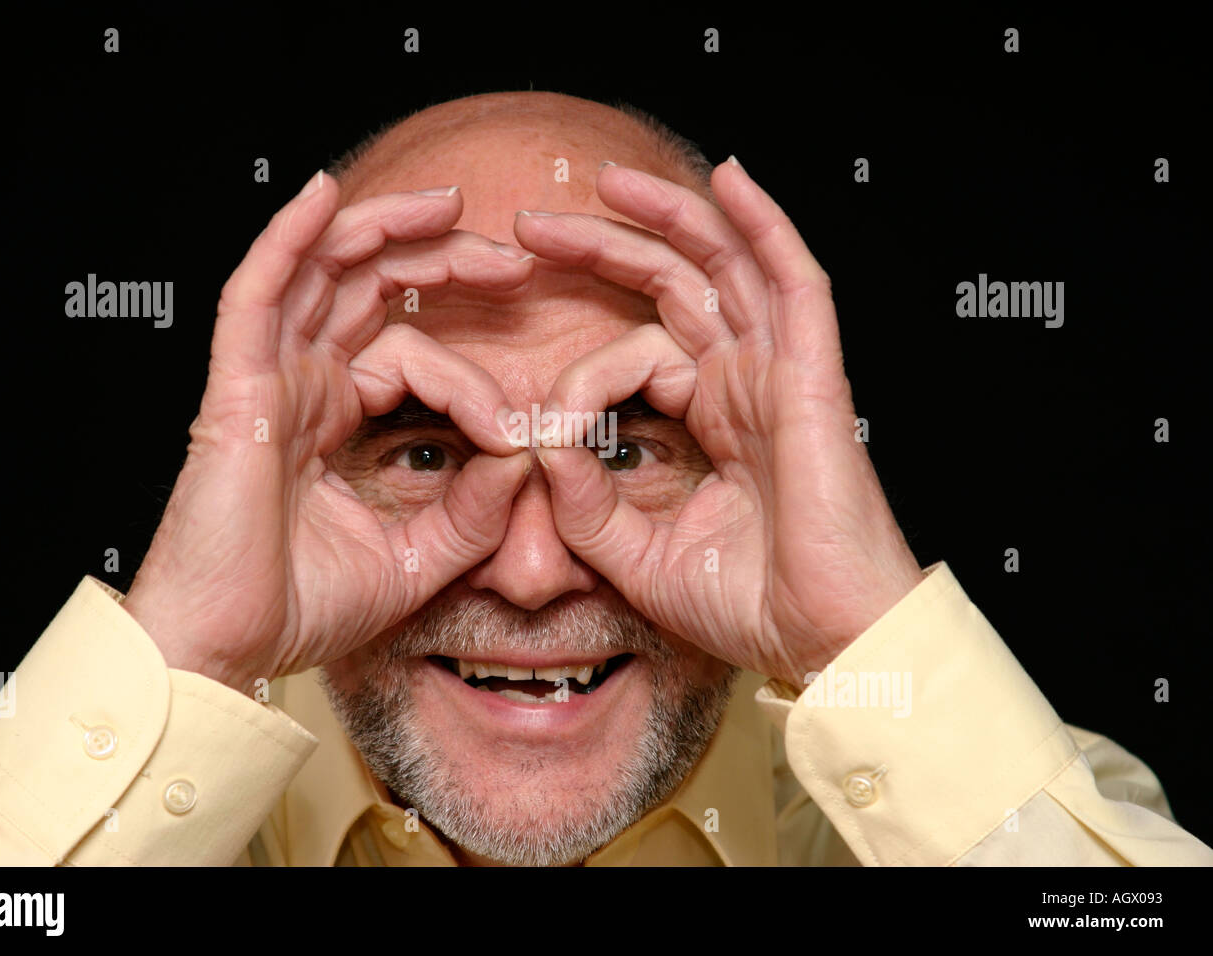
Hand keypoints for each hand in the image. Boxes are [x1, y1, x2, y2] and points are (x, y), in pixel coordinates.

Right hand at [123, 173, 533, 691]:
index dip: (474, 379)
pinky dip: (288, 239)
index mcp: (332, 418)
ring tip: (452, 204)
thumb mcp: (417, 560)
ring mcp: (266, 382)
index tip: (525, 429)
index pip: (411, 356)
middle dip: (441, 259)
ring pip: (321, 273)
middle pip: (369, 290)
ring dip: (384, 228)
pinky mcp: (238, 391)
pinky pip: (257, 295)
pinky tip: (325, 192)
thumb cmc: (302, 610)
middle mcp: (300, 387)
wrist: (227, 651)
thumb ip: (473, 513)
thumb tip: (526, 457)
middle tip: (512, 254)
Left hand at [514, 158, 923, 687]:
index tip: (522, 426)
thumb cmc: (747, 604)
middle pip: (673, 284)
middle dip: (604, 247)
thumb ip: (585, 505)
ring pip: (725, 266)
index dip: (575, 375)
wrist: (823, 641)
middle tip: (529, 225)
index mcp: (710, 417)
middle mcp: (744, 383)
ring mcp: (779, 374)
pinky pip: (794, 283)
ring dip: (668, 216)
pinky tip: (730, 178)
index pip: (634, 354)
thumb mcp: (637, 555)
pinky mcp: (812, 377)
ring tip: (604, 182)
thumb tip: (538, 446)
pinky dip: (765, 226)